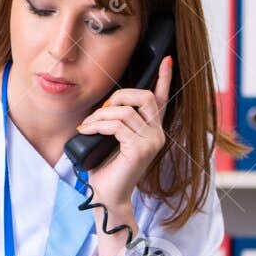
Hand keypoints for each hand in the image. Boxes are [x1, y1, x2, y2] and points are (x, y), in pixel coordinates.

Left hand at [75, 56, 172, 209]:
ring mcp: (151, 142)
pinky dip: (98, 125)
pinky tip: (88, 131)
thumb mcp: (112, 139)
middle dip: (119, 96)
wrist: (107, 195)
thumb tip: (106, 102)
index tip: (167, 60)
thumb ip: (116, 120)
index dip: (165, 78)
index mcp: (152, 130)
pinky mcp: (140, 149)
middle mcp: (157, 134)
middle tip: (101, 108)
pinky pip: (117, 126)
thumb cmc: (107, 169)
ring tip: (88, 126)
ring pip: (125, 112)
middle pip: (144, 97)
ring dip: (101, 115)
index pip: (162, 100)